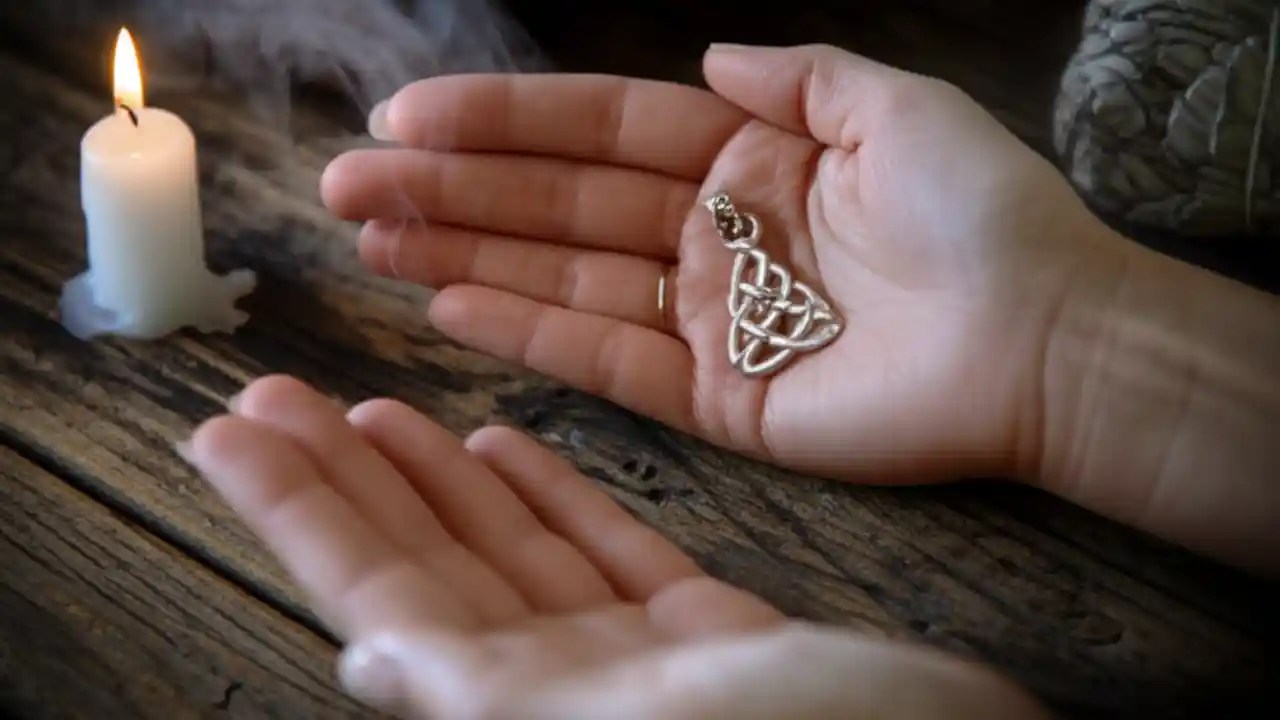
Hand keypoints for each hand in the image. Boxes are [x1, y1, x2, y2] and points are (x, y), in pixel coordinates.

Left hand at [181, 375, 1047, 717]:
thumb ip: (488, 695)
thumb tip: (364, 653)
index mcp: (528, 716)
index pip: (383, 594)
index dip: (301, 513)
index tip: (231, 434)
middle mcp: (568, 697)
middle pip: (436, 563)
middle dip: (353, 477)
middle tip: (279, 392)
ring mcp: (642, 668)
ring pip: (516, 551)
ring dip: (446, 477)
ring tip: (378, 406)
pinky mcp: (714, 641)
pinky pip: (612, 556)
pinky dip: (557, 499)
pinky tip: (508, 445)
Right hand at [320, 43, 1122, 483]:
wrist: (1048, 340)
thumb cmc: (983, 213)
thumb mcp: (890, 105)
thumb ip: (791, 77)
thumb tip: (707, 55)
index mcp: (750, 161)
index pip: (601, 134)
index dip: (505, 124)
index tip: (411, 117)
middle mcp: (714, 238)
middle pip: (559, 208)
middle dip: (452, 193)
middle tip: (349, 185)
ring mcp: (710, 321)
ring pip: (564, 282)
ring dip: (466, 260)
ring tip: (373, 240)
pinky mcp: (720, 400)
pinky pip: (609, 363)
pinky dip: (531, 335)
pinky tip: (451, 307)